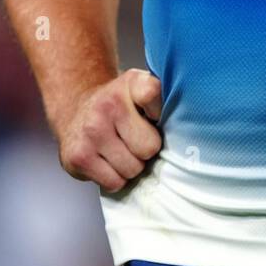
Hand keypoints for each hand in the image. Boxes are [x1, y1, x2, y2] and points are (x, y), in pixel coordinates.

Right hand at [55, 68, 162, 192]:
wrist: (76, 112)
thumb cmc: (119, 106)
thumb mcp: (141, 89)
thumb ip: (164, 99)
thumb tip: (189, 127)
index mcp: (130, 82)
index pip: (152, 92)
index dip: (158, 111)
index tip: (154, 116)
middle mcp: (108, 103)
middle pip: (149, 147)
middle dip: (146, 150)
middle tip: (134, 141)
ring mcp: (91, 131)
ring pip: (132, 169)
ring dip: (130, 166)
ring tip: (120, 151)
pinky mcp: (78, 157)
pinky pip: (114, 183)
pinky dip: (114, 178)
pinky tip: (107, 161)